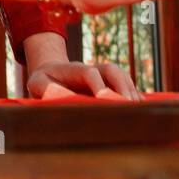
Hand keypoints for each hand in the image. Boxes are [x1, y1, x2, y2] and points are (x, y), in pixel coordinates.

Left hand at [26, 61, 142, 100]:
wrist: (52, 73)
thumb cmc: (44, 82)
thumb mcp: (37, 83)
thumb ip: (45, 88)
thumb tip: (56, 96)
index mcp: (73, 70)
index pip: (89, 73)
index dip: (97, 84)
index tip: (103, 97)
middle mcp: (92, 69)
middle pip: (111, 70)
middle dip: (121, 85)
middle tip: (127, 104)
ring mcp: (103, 75)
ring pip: (121, 76)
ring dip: (130, 90)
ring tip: (137, 108)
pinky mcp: (109, 83)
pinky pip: (126, 85)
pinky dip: (134, 94)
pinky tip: (141, 108)